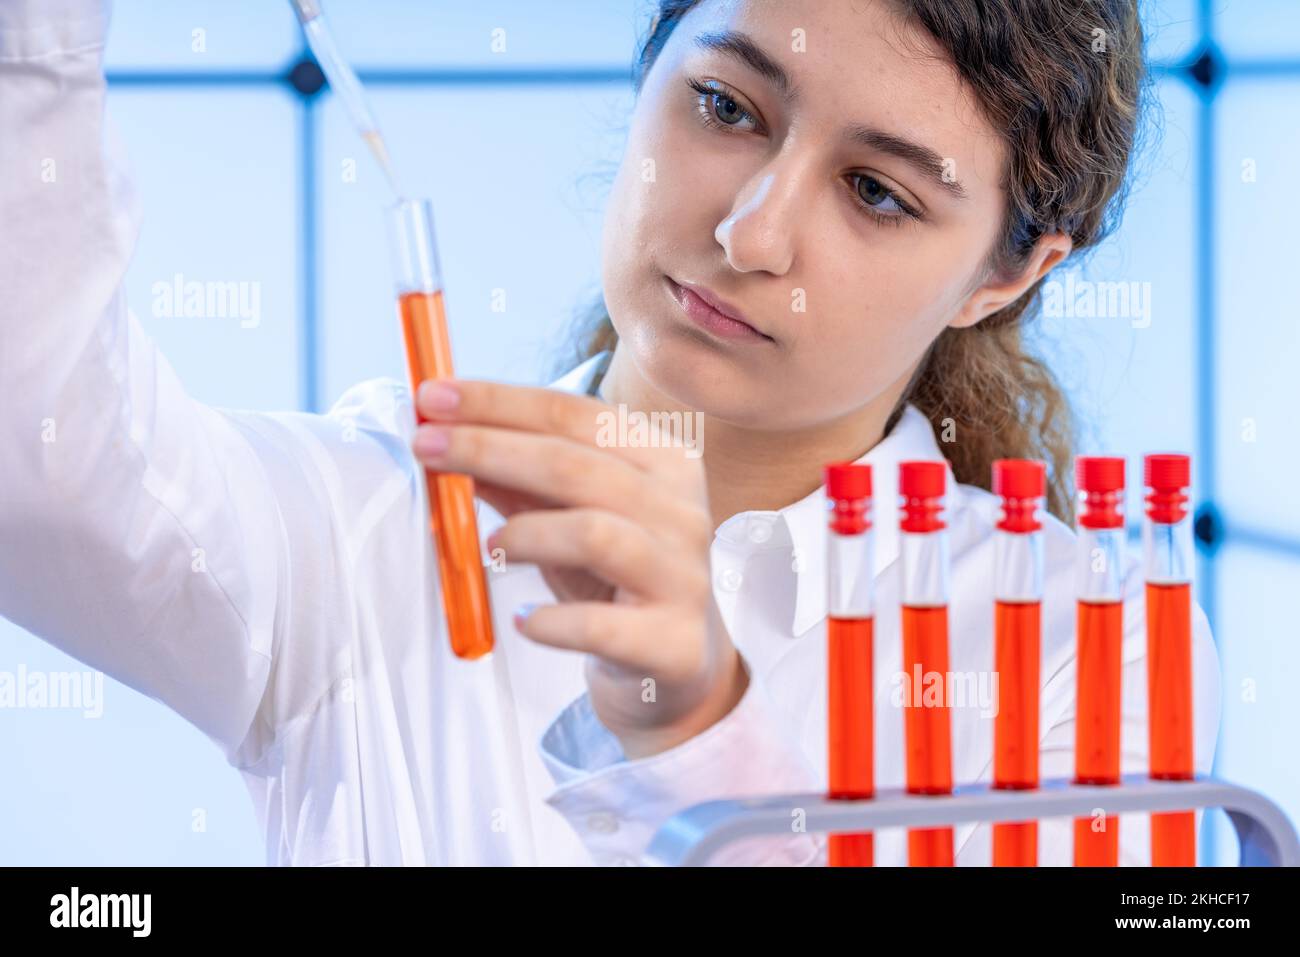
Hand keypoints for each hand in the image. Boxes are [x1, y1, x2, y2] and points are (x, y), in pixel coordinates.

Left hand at [411, 378, 747, 758]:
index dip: (498, 402)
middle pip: (575, 465)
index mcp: (663, 461)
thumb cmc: (614, 577)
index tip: (431, 398)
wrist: (678, 666)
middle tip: (425, 448)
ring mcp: (682, 576)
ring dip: (524, 533)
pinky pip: (599, 625)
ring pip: (594, 533)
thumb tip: (445, 437)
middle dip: (489, 448)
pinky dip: (549, 621)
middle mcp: (681, 510)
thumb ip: (517, 480)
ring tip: (488, 550)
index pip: (573, 414)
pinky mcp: (671, 642)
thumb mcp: (566, 517)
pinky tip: (523, 620)